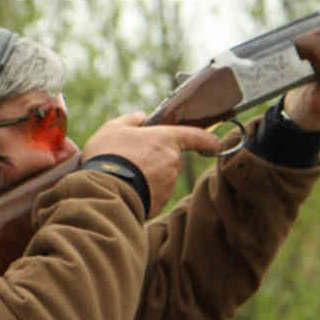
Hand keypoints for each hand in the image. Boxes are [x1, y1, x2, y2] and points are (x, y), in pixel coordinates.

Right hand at [82, 112, 221, 215]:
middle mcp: (173, 162)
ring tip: (124, 175)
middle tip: (134, 159)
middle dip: (158, 158)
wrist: (103, 190)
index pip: (196, 136)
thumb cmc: (108, 155)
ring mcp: (168, 184)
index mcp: (166, 139)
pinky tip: (126, 189)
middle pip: (172, 158)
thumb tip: (142, 117)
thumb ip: (131, 120)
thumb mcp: (113, 128)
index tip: (216, 144)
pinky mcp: (161, 203)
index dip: (207, 140)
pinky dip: (145, 192)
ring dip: (149, 176)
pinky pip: (155, 194)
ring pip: (163, 177)